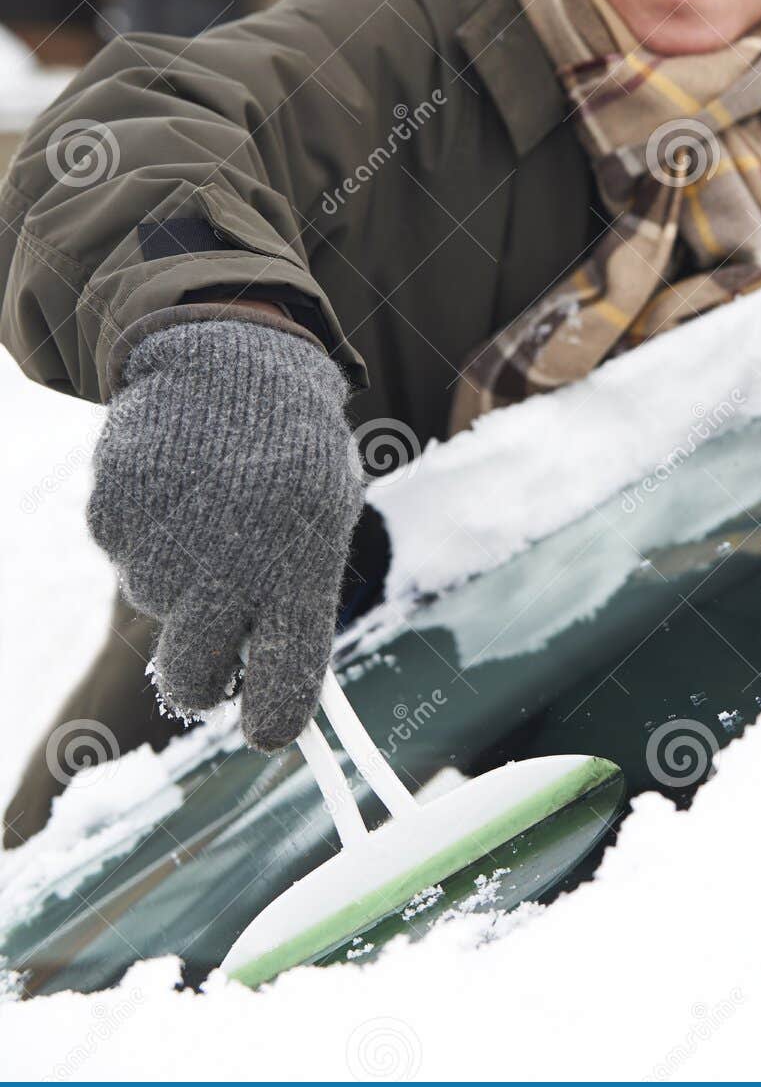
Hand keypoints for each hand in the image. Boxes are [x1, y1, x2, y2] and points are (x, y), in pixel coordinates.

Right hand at [87, 320, 363, 750]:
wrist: (233, 358)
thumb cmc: (291, 453)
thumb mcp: (321, 519)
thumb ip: (298, 602)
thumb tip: (276, 695)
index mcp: (299, 569)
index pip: (285, 681)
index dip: (272, 718)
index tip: (267, 728)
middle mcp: (228, 566)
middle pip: (194, 678)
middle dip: (202, 676)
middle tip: (217, 640)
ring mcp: (163, 542)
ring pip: (155, 607)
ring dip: (177, 577)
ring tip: (209, 509)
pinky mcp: (114, 514)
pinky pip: (123, 554)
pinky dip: (144, 531)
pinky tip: (175, 485)